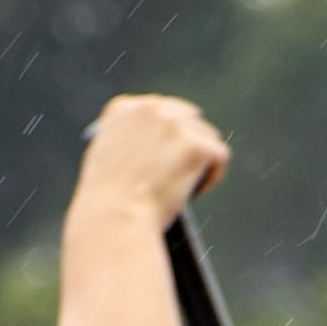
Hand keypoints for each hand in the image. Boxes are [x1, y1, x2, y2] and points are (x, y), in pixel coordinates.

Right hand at [75, 91, 229, 223]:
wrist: (115, 218)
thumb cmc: (108, 200)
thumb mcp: (107, 156)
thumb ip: (128, 139)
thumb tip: (156, 143)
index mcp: (124, 107)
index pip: (159, 108)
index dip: (168, 133)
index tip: (168, 153)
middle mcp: (150, 108)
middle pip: (188, 116)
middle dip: (189, 141)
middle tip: (185, 169)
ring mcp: (174, 124)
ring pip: (207, 136)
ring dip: (202, 160)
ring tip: (185, 186)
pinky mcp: (196, 145)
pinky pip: (219, 155)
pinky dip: (213, 176)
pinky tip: (195, 192)